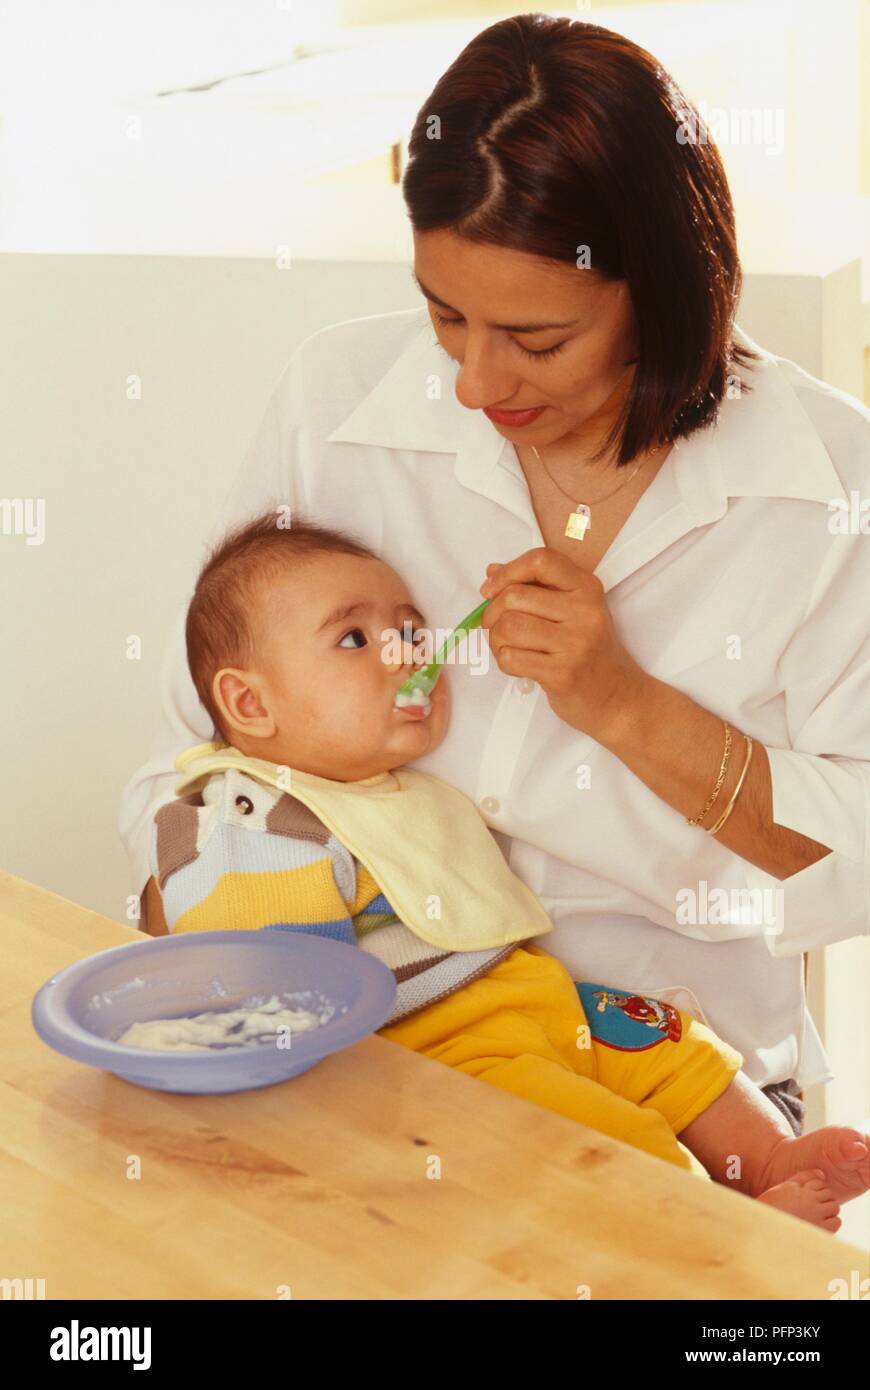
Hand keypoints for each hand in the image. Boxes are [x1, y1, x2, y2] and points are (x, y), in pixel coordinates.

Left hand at [478, 546, 648, 745]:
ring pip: (508, 627)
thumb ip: (534, 587)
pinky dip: (504, 661)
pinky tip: (518, 665)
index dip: (507, 572)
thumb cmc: (589, 651)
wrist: (617, 697)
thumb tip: (492, 571)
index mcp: (587, 588)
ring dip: (495, 639)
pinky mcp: (562, 674)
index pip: (540, 560)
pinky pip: (511, 658)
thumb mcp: (572, 611)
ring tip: (506, 647)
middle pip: (515, 596)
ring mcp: (576, 643)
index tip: (490, 589)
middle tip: (495, 627)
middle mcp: (585, 611)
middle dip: (492, 613)